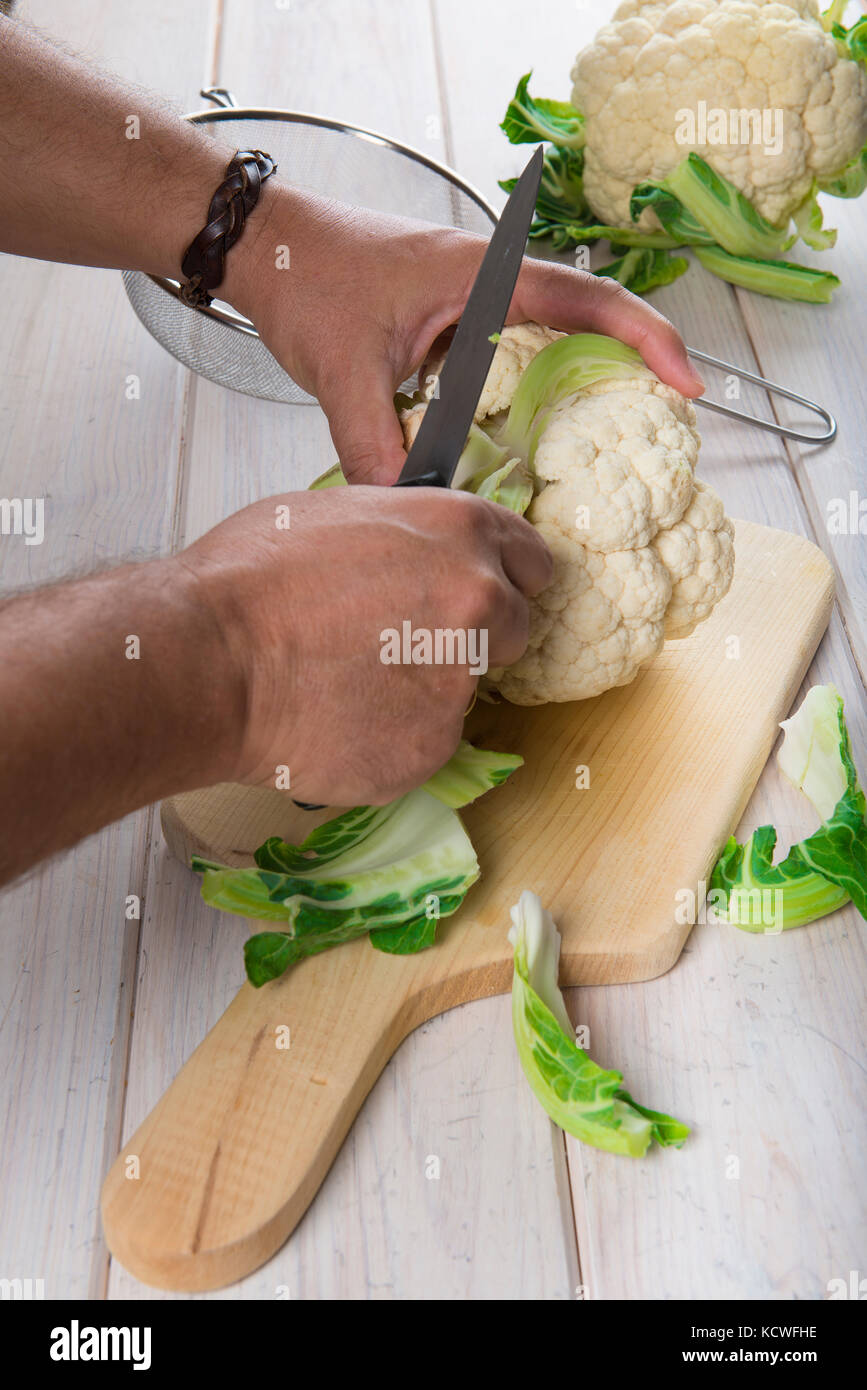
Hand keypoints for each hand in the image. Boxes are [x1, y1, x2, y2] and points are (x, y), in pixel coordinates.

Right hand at [178, 485, 552, 805]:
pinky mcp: (431, 747)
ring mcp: (460, 680)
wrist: (210, 659)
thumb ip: (409, 539)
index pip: (532, 562)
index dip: (501, 579)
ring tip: (344, 683)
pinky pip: (424, 743)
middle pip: (511, 629)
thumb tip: (419, 557)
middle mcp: (479, 602)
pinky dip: (390, 738)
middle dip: (468, 637)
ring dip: (421, 691)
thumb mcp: (344, 514)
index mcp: (462, 532)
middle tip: (398, 644)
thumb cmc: (253, 578)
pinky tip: (337, 720)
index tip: (480, 596)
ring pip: (461, 691)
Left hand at [226, 184, 704, 485]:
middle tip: (668, 422)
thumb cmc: (305, 276)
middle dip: (634, 364)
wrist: (264, 247)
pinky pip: (510, 357)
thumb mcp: (343, 369)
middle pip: (588, 317)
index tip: (686, 384)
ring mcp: (471, 301)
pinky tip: (532, 440)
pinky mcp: (451, 323)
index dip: (648, 339)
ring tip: (619, 440)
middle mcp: (487, 283)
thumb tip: (406, 508)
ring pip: (551, 339)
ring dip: (586, 379)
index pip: (589, 299)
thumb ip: (374, 442)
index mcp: (481, 276)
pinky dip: (532, 392)